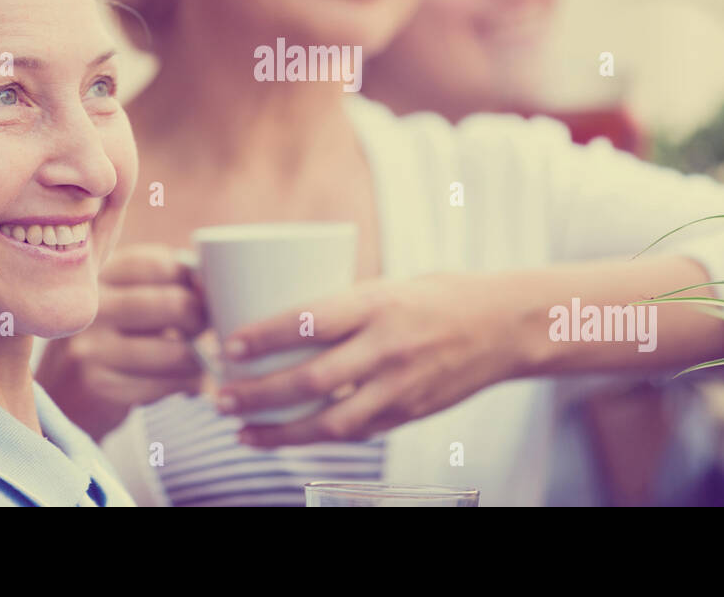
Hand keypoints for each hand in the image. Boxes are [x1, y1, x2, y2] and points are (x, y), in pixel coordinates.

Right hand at [36, 243, 207, 440]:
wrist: (60, 398)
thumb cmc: (107, 343)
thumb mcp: (121, 302)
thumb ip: (159, 285)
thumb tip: (209, 283)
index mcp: (98, 275)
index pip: (160, 263)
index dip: (192, 280)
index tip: (201, 295)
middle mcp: (90, 306)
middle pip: (174, 304)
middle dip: (201, 320)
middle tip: (202, 332)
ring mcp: (90, 347)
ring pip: (177, 352)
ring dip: (199, 362)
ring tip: (197, 363)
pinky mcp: (98, 386)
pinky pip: (165, 385)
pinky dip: (185, 386)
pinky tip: (182, 385)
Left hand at [215, 273, 519, 446]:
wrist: (505, 327)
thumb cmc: (438, 295)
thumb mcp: (389, 284)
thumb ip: (344, 304)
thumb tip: (283, 320)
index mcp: (378, 303)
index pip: (310, 321)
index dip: (264, 336)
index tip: (227, 344)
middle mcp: (387, 347)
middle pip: (311, 379)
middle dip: (258, 394)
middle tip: (218, 398)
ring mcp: (400, 386)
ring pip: (330, 422)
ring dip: (279, 432)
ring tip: (241, 433)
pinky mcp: (409, 414)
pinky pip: (355, 432)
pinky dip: (317, 437)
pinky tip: (286, 438)